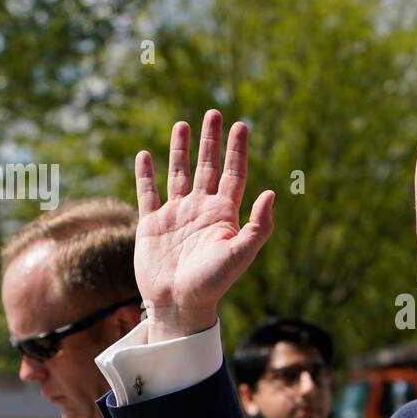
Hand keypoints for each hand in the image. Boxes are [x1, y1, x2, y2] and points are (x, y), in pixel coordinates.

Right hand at [134, 109, 275, 341]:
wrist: (179, 304)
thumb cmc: (213, 283)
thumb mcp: (241, 254)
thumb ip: (258, 225)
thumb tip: (271, 192)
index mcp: (224, 214)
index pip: (233, 173)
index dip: (237, 150)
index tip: (242, 125)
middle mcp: (200, 210)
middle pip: (206, 166)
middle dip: (211, 141)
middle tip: (214, 113)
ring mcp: (176, 215)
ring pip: (178, 173)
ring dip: (180, 149)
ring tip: (182, 124)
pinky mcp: (151, 224)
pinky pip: (148, 193)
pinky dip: (146, 174)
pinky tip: (145, 154)